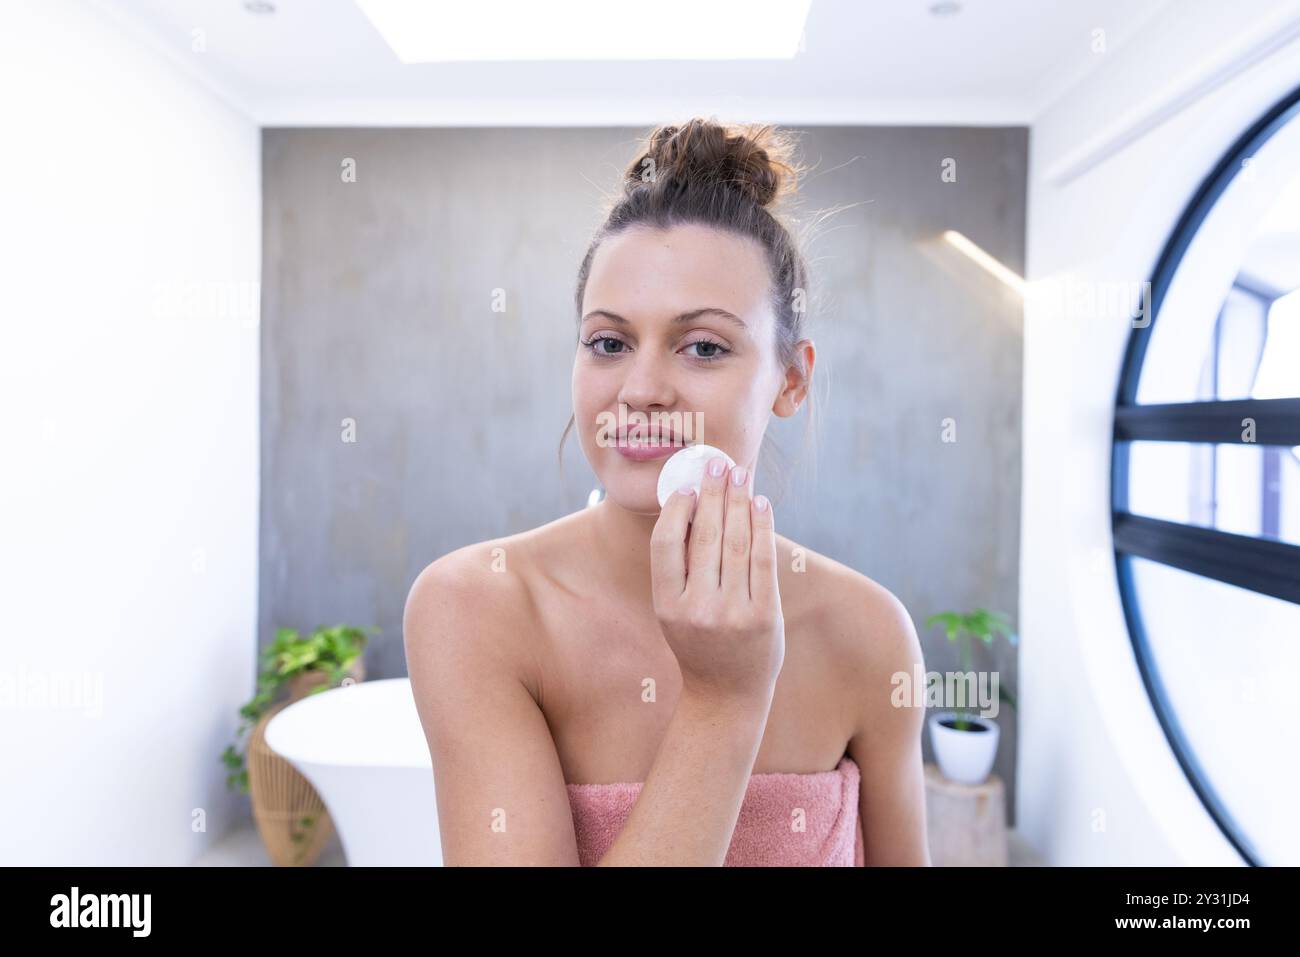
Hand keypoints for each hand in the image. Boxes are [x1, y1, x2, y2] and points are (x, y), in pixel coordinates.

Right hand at [649, 457, 784, 706]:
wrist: (726, 695)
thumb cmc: (698, 645)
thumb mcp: (673, 613)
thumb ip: (679, 569)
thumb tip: (689, 507)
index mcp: (667, 606)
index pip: (666, 545)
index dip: (676, 510)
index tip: (686, 487)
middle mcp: (698, 609)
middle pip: (704, 536)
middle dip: (712, 495)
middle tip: (717, 466)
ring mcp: (733, 613)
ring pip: (736, 543)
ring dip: (738, 503)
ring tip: (739, 477)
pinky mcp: (764, 615)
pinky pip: (763, 560)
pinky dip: (762, 527)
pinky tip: (760, 505)